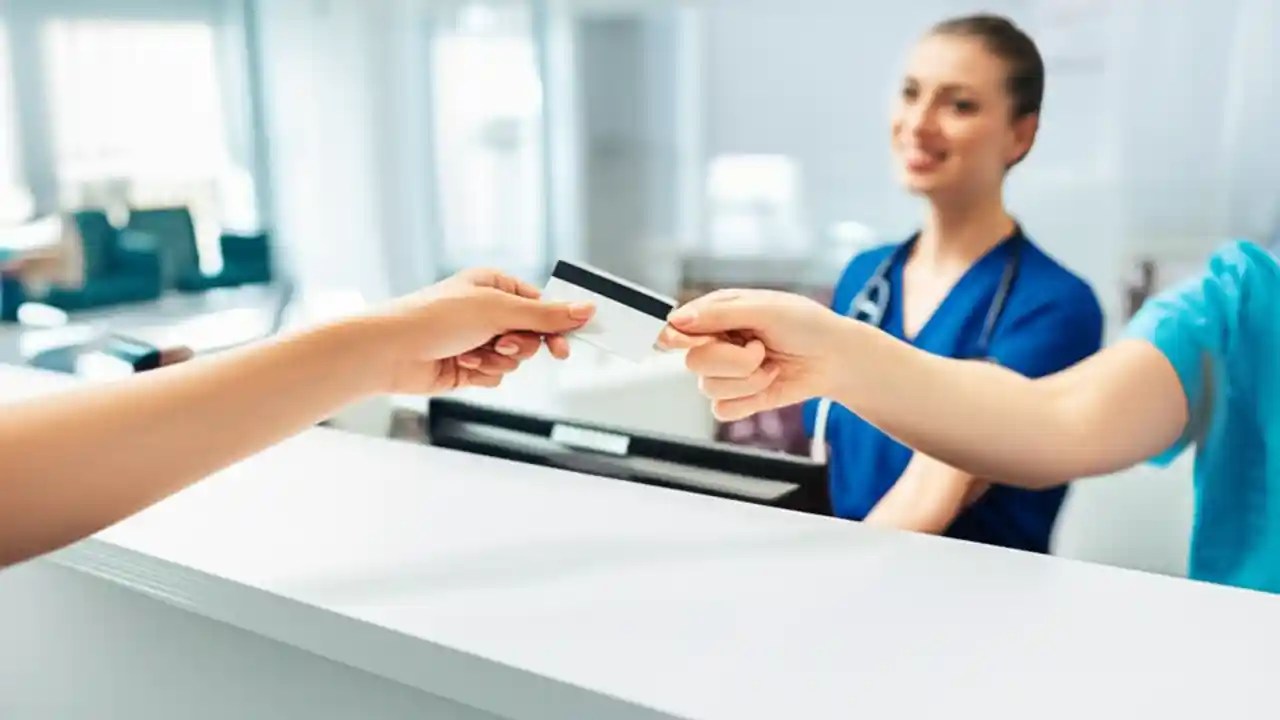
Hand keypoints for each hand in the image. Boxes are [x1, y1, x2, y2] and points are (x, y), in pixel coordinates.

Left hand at [370, 268, 593, 393]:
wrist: (392, 351)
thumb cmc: (436, 317)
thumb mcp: (499, 310)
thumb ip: (546, 316)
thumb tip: (586, 309)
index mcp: (495, 286)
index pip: (541, 306)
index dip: (555, 326)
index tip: (564, 346)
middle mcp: (487, 311)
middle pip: (531, 336)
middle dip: (518, 346)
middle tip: (501, 344)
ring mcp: (478, 339)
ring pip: (514, 360)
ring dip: (498, 360)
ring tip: (472, 352)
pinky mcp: (468, 366)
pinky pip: (496, 376)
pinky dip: (483, 373)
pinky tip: (461, 365)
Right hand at [657, 289, 847, 420]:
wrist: (836, 359)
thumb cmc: (807, 325)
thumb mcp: (766, 308)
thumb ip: (720, 313)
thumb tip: (678, 320)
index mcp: (717, 314)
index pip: (677, 327)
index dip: (678, 337)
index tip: (686, 341)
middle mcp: (717, 343)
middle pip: (693, 362)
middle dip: (732, 359)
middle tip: (759, 348)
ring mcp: (726, 373)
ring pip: (709, 388)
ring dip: (748, 379)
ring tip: (771, 364)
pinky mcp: (739, 399)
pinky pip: (723, 410)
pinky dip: (750, 399)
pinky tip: (770, 382)